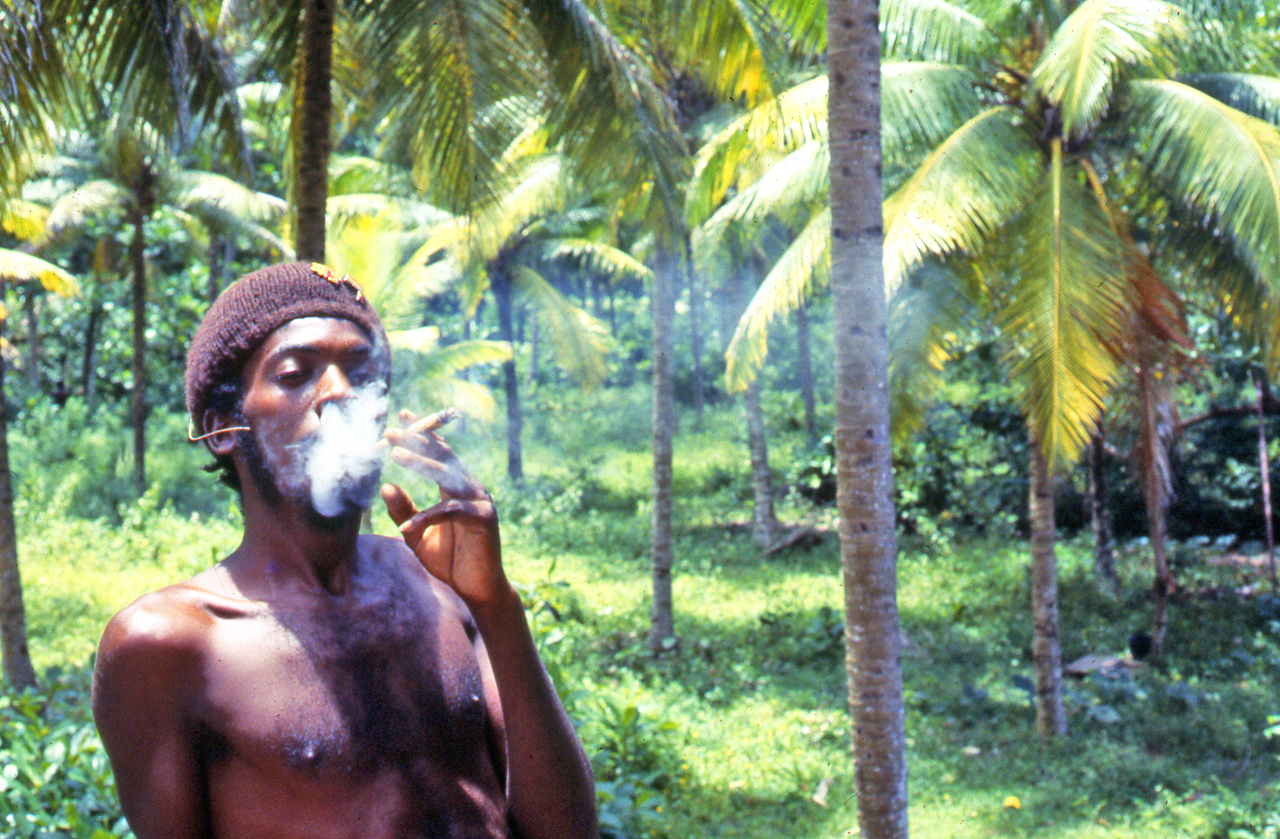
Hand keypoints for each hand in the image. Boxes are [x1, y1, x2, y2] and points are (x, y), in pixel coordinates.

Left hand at [380, 409, 506, 606]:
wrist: (475, 590)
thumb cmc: (449, 561)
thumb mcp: (417, 534)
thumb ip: (404, 510)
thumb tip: (385, 486)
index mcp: (455, 488)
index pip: (438, 455)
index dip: (420, 436)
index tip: (400, 417)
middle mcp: (470, 489)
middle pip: (443, 458)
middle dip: (416, 443)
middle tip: (391, 432)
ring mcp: (480, 501)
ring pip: (448, 476)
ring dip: (421, 464)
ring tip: (395, 455)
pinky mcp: (484, 518)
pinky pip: (451, 511)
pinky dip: (427, 516)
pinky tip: (406, 526)